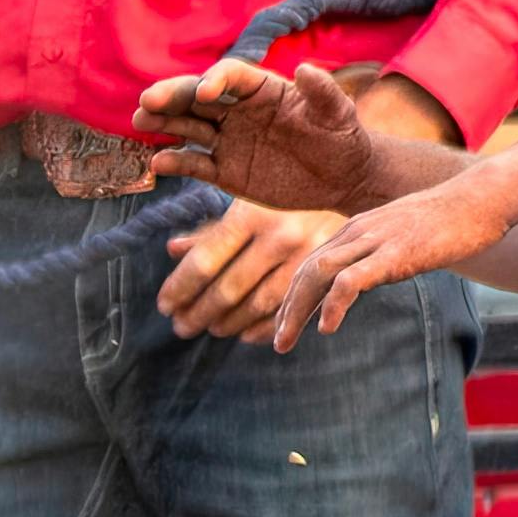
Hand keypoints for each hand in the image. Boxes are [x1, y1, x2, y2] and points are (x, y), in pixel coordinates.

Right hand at [133, 56, 395, 211]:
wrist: (343, 178)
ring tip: (141, 122)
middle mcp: (239, 112)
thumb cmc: (344, 139)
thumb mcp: (339, 114)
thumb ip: (323, 92)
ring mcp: (228, 141)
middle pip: (197, 99)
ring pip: (187, 127)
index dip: (215, 80)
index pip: (231, 77)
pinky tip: (159, 162)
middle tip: (148, 100)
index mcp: (263, 91)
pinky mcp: (224, 171)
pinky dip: (175, 162)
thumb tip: (307, 70)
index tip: (205, 92)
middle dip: (172, 96)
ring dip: (162, 123)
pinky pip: (194, 164)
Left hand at [155, 196, 348, 340]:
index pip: (203, 263)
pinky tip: (244, 333)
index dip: (178, 289)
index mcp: (252, 215)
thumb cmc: (286, 192)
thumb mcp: (247, 200)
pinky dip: (262, 328)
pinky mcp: (330, 273)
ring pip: (256, 305)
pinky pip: (289, 310)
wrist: (353, 183)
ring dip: (227, 324)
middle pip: (227, 290)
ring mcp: (308, 256)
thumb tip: (173, 250)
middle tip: (180, 326)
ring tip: (210, 329)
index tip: (164, 306)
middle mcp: (280, 236)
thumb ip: (211, 227)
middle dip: (198, 313)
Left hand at [260, 166, 517, 349]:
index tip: (282, 324)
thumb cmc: (451, 219)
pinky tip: (326, 328)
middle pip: (305, 272)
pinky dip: (333, 304)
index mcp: (356, 230)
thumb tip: (369, 278)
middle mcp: (357, 233)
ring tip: (285, 341)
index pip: (310, 265)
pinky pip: (353, 279)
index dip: (291, 296)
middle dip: (285, 309)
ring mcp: (375, 241)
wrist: (484, 198)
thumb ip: (380, 253)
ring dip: (296, 311)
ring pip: (317, 274)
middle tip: (276, 343)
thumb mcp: (402, 235)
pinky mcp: (396, 252)